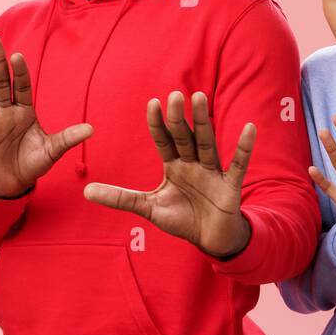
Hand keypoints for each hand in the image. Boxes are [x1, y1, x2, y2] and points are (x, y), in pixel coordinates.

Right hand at [0, 34, 91, 197]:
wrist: (14, 183)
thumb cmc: (33, 163)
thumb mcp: (53, 150)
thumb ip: (68, 138)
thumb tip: (91, 129)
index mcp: (25, 112)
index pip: (22, 87)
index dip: (20, 72)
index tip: (17, 55)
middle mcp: (6, 112)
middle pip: (1, 82)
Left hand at [83, 91, 253, 258]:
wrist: (211, 240)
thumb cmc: (183, 219)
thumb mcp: (148, 208)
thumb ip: (120, 198)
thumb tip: (85, 192)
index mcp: (174, 166)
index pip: (164, 140)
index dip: (158, 123)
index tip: (152, 103)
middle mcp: (194, 164)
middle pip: (185, 137)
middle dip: (179, 117)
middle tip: (175, 95)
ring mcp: (213, 172)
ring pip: (208, 143)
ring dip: (205, 122)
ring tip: (200, 99)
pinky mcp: (231, 185)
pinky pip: (239, 164)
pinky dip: (244, 147)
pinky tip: (250, 129)